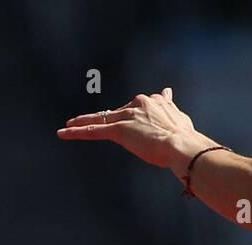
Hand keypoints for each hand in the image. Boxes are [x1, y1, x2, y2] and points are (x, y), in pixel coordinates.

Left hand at [57, 88, 212, 176]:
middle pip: (117, 112)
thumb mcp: (181, 118)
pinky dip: (78, 132)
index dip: (131, 115)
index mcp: (155, 102)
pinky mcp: (119, 130)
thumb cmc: (188, 140)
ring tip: (68, 126)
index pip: (137, 108)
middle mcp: (139, 104)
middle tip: (89, 123)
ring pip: (101, 119)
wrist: (184, 147)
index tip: (127, 118)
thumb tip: (168, 91)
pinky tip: (63, 133)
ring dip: (83, 122)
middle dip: (106, 120)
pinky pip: (94, 130)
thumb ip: (171, 106)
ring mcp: (128, 117)